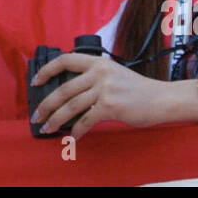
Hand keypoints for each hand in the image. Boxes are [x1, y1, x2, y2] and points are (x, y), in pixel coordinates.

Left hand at [30, 53, 169, 137]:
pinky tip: (72, 137)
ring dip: (56, 119)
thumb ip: (94, 77)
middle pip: (63, 88)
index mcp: (98, 62)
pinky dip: (76, 131)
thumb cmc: (138, 90)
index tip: (35, 81)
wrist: (161, 99)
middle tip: (37, 116)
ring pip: (71, 106)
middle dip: (46, 104)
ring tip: (48, 128)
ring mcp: (104, 89)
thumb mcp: (114, 74)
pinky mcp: (110, 106)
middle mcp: (99, 72)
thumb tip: (69, 94)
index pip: (66, 60)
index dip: (47, 70)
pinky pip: (86, 120)